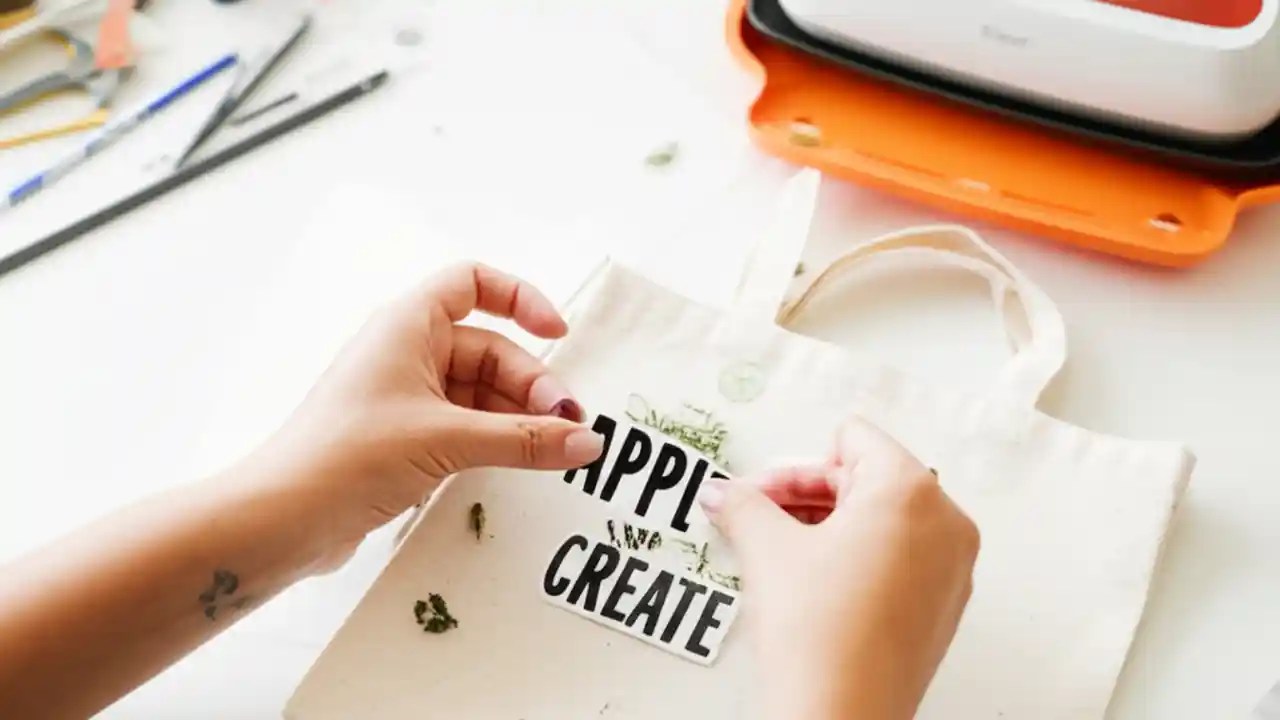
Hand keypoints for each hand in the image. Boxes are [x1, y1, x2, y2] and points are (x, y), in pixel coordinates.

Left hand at [248, 262, 605, 570]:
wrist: (280, 520)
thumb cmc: (347, 457)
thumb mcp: (447, 440)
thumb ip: (524, 440)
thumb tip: (587, 441)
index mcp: (407, 325)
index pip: (472, 283)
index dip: (520, 299)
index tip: (558, 333)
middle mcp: (406, 352)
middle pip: (490, 349)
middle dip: (532, 384)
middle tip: (566, 425)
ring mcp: (404, 397)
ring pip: (480, 392)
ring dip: (519, 417)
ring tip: (554, 450)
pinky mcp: (404, 438)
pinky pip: (465, 425)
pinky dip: (496, 439)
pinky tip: (521, 462)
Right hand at [698, 417, 978, 719]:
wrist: (841, 716)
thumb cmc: (821, 635)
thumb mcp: (766, 549)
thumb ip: (742, 504)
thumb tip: (724, 493)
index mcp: (911, 492)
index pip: (852, 439)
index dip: (797, 466)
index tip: (764, 493)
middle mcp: (946, 523)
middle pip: (869, 477)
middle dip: (811, 496)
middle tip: (763, 518)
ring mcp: (952, 568)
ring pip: (884, 520)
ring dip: (831, 526)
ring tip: (784, 554)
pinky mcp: (944, 606)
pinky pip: (900, 557)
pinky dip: (858, 558)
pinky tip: (816, 585)